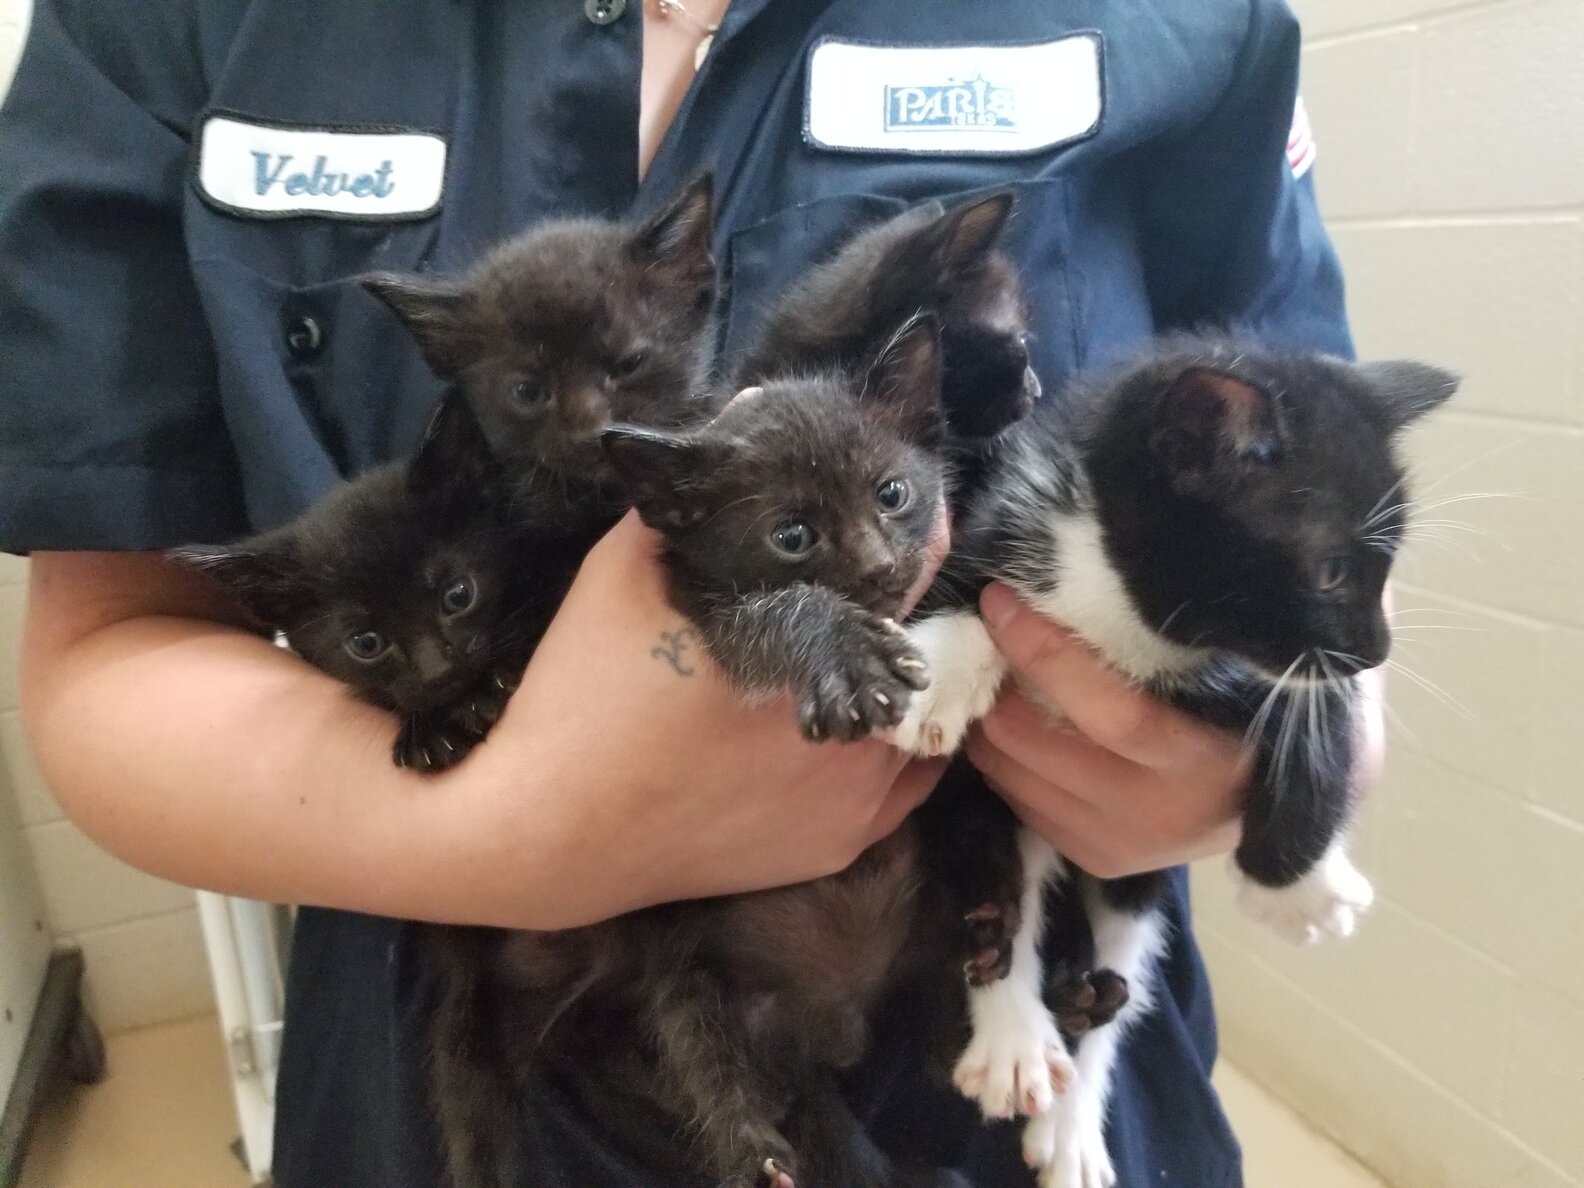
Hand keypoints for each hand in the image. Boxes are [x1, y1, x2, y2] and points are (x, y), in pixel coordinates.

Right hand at [465, 512, 947, 927]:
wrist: (551, 836)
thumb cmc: (582, 696)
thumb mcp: (621, 573)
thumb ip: (689, 500)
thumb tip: (747, 414)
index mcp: (811, 647)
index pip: (908, 574)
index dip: (910, 533)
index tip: (903, 508)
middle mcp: (853, 723)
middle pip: (915, 646)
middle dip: (894, 610)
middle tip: (860, 588)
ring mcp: (853, 796)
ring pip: (913, 715)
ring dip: (895, 681)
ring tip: (855, 654)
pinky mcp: (838, 847)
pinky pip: (904, 785)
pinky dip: (895, 747)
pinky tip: (864, 719)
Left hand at [963, 583, 1247, 877]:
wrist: (1258, 804)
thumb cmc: (1234, 715)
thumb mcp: (1216, 677)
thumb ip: (1149, 644)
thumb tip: (1059, 586)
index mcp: (1199, 759)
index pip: (1107, 707)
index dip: (1043, 651)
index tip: (999, 602)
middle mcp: (1155, 813)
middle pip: (1037, 743)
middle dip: (996, 685)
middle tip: (985, 640)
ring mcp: (1119, 845)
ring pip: (1011, 775)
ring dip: (989, 723)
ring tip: (995, 681)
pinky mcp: (1094, 861)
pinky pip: (1019, 804)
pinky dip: (1004, 761)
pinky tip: (1013, 729)